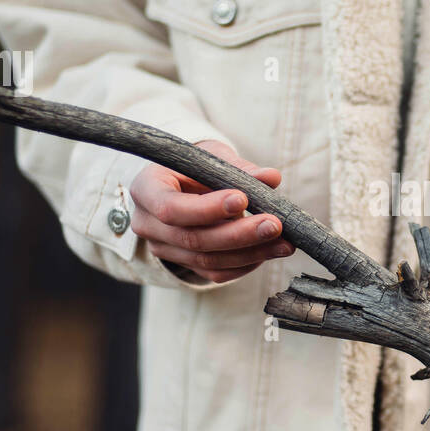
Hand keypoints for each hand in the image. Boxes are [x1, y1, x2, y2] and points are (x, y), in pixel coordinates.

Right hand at [129, 140, 291, 284]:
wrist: (183, 185)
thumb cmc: (195, 166)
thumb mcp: (211, 157)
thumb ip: (238, 168)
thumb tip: (271, 177)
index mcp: (146, 189)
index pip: (170, 208)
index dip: (207, 209)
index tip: (243, 199)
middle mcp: (148, 224)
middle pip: (193, 239)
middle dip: (238, 234)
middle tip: (274, 225)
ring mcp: (164, 249)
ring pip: (207, 260)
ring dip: (251, 252)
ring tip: (284, 242)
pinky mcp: (184, 265)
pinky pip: (216, 273)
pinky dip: (246, 264)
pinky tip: (270, 251)